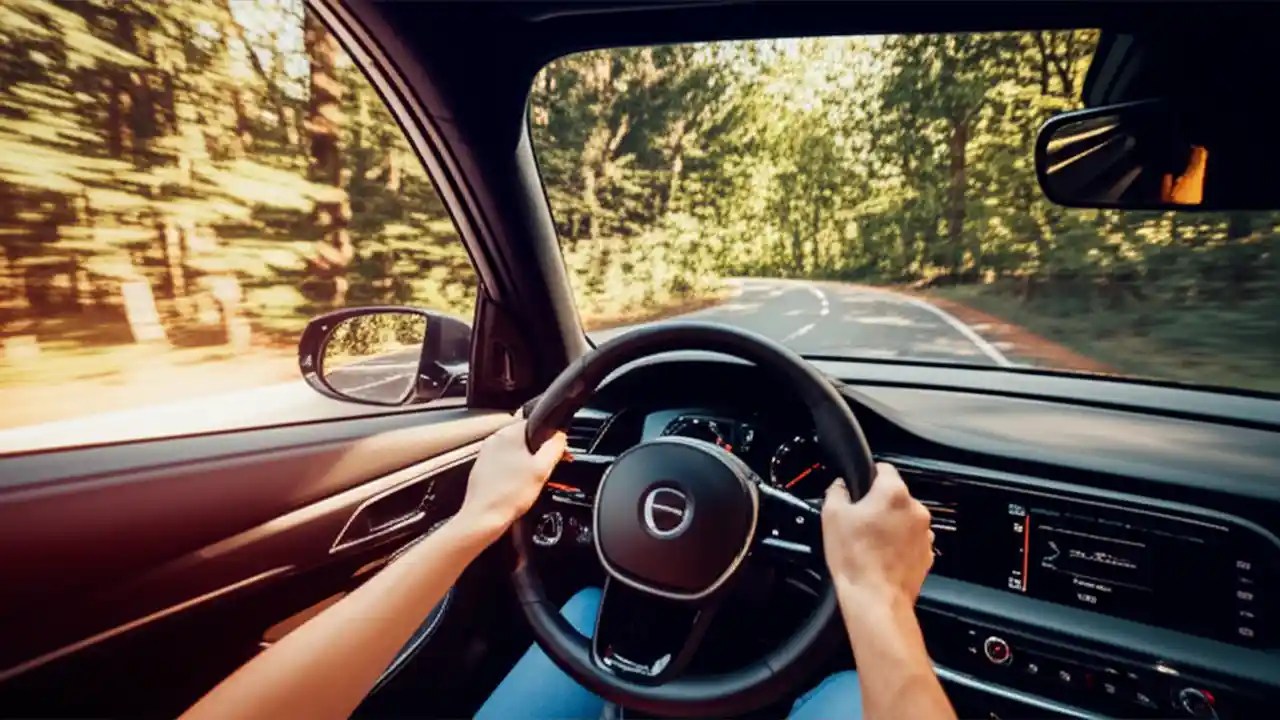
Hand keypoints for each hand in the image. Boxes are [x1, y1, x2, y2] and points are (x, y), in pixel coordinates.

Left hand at [457, 421, 566, 539]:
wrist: (484, 517)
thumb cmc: (510, 495)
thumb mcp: (542, 470)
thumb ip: (554, 448)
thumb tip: (560, 435)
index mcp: (508, 434)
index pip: (535, 423)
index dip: (550, 437)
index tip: (556, 453)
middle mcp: (494, 440)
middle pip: (524, 437)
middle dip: (537, 451)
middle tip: (545, 469)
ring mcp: (486, 454)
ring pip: (514, 451)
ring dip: (525, 461)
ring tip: (530, 480)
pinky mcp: (482, 468)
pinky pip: (503, 463)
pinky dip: (513, 471)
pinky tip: (517, 486)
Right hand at [821, 462, 933, 606]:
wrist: (875, 599)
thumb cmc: (855, 559)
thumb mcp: (831, 516)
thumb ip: (837, 491)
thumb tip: (841, 486)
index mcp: (893, 493)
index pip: (884, 469)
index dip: (868, 477)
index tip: (858, 490)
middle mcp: (915, 510)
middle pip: (895, 496)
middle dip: (878, 506)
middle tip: (858, 523)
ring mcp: (925, 533)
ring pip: (904, 519)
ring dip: (890, 526)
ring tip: (869, 544)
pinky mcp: (927, 555)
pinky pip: (911, 541)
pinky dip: (899, 545)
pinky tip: (881, 557)